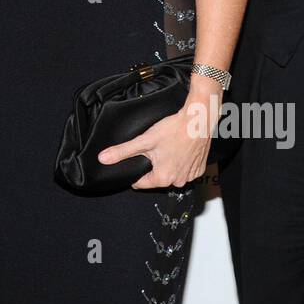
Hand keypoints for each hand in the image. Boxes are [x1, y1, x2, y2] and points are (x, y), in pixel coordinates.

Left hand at [97, 75, 219, 188]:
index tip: (138, 159)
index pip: (141, 183)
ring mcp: (191, 176)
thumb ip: (122, 151)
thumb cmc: (173, 130)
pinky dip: (181, 162)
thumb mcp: (144, 141)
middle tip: (154, 149)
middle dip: (153, 165)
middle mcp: (178, 181)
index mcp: (163, 178)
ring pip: (171, 173)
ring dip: (168, 164)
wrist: (198, 120)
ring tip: (167, 148)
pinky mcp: (200, 169)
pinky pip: (185, 170)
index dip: (135, 171)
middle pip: (157, 178)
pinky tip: (179, 150)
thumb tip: (103, 159)